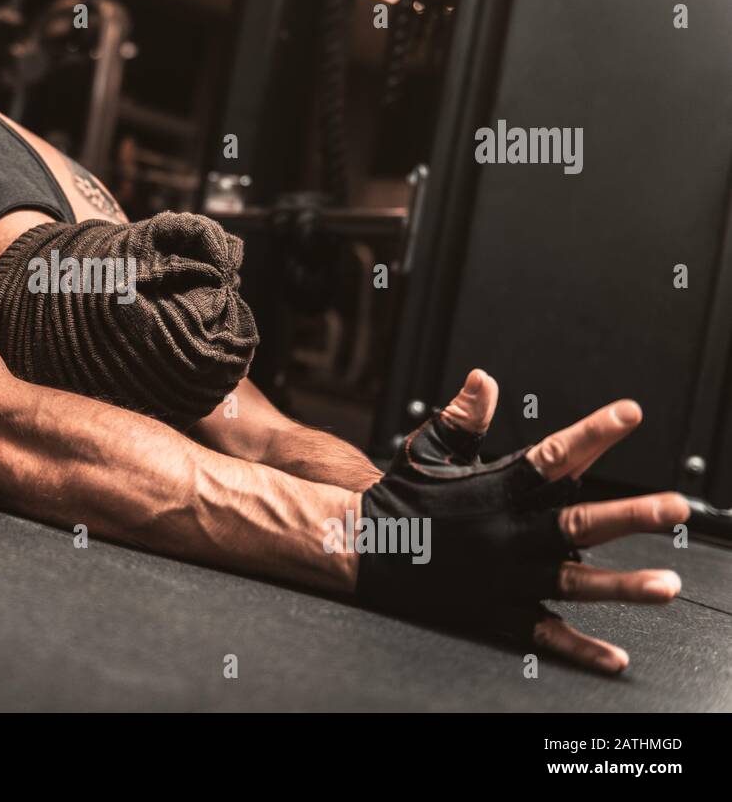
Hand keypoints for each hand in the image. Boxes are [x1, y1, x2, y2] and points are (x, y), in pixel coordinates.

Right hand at [358, 369, 688, 673]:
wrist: (363, 549)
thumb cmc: (399, 496)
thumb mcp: (427, 449)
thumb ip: (462, 416)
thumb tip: (485, 380)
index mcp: (494, 489)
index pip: (553, 455)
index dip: (593, 432)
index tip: (630, 414)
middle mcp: (506, 533)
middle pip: (577, 522)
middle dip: (630, 515)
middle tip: (674, 507)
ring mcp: (504, 575)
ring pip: (572, 581)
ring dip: (622, 585)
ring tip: (665, 585)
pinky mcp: (495, 609)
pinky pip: (543, 632)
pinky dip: (579, 648)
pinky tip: (614, 657)